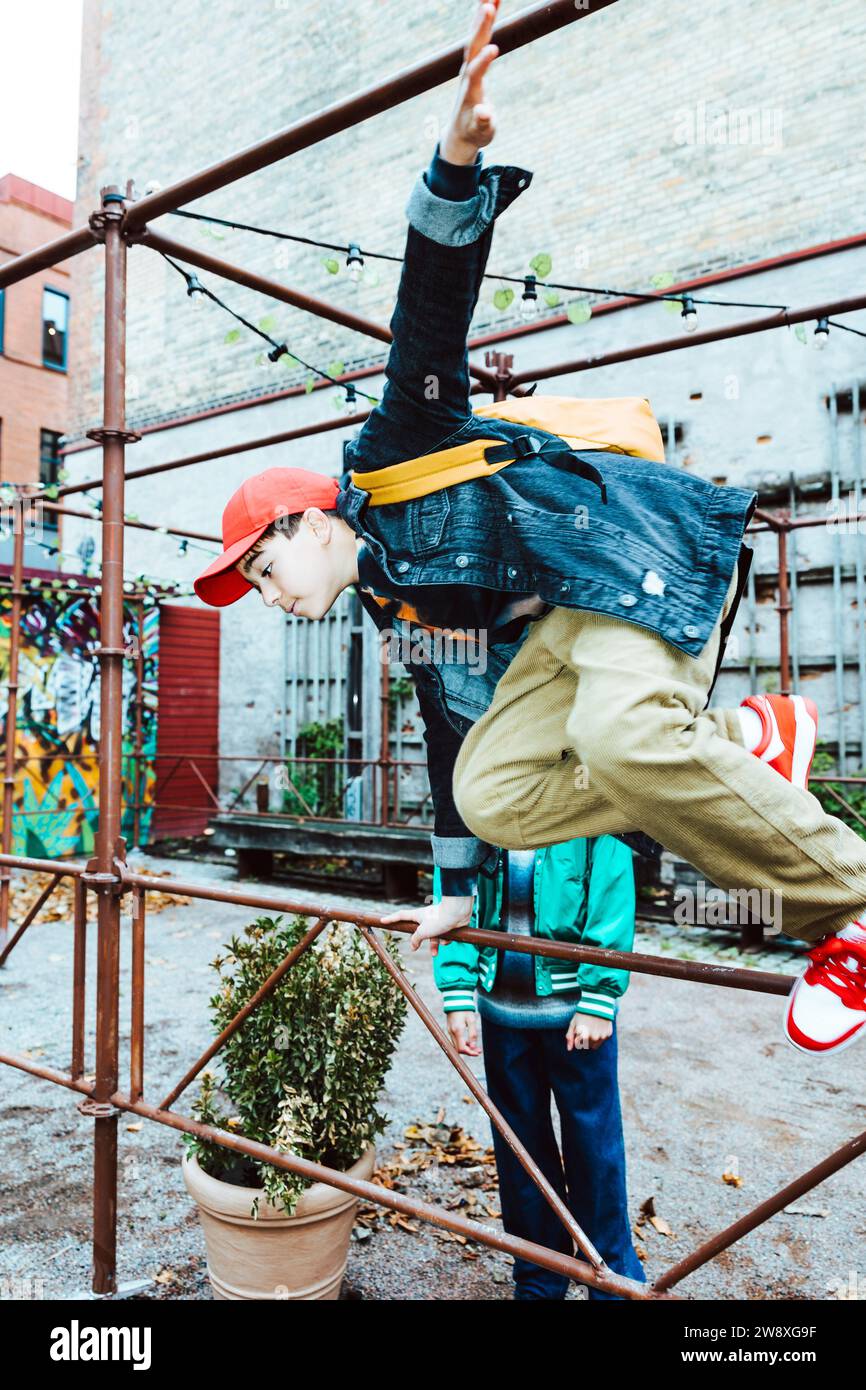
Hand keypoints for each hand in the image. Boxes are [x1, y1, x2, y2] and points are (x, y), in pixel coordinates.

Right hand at [381, 895, 473, 952]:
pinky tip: (449, 938)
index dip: (391, 918)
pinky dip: (446, 939)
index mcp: (417, 915)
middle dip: (419, 941)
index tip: (383, 920)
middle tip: (415, 949)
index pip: (400, 916)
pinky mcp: (447, 925)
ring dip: (434, 945)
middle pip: (419, 931)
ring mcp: (437, 921)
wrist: (458, 913)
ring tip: (435, 954)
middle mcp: (426, 917)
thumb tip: (413, 946)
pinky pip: (444, 935)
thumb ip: (415, 939)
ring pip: (433, 936)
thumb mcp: (422, 932)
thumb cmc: (439, 919)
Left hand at [440, 0, 500, 164]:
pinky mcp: (474, 62)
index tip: (494, 50)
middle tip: (488, 6)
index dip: (483, 63)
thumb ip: (483, 123)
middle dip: (480, 28)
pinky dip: (485, 19)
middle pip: (473, 47)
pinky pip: (480, 36)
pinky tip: (491, 1)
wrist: (461, 132)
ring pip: (475, 36)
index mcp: (470, 92)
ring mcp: (469, 66)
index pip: (475, 73)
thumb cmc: (474, 134)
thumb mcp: (481, 133)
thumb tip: (484, 113)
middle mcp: (467, 74)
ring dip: (482, 16)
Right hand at [447, 1010, 481, 1056]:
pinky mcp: (449, 1030)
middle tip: (478, 1051)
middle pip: (458, 1049)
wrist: (456, 1000)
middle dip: (469, 1052)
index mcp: (457, 1030)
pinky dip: (462, 1043)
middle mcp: (451, 1032)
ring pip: (456, 1046)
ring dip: (466, 1048)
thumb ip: (473, 1034)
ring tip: (476, 1047)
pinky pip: (455, 1041)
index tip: (478, 1053)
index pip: (462, 1048)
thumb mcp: (471, 1020)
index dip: (470, 1053)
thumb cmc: (465, 1009)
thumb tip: (473, 1047)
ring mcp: (449, 1031)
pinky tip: (469, 1042)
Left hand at [566, 1013, 612, 1051]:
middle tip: (586, 1027)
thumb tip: (569, 1049)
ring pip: (595, 1045)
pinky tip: (599, 1026)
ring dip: (592, 1039)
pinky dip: (600, 1035)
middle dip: (585, 1039)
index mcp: (584, 1036)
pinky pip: (602, 1040)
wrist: (598, 1003)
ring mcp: (602, 1036)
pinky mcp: (608, 1034)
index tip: (579, 1028)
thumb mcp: (573, 1023)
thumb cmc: (583, 1013)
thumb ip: (570, 1037)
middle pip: (587, 1045)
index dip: (577, 1036)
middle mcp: (594, 1038)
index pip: (578, 1044)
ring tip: (592, 1027)